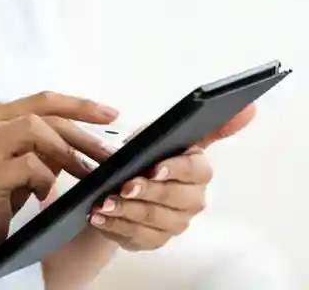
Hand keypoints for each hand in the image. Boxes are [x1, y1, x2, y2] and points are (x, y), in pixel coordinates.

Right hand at [0, 91, 121, 253]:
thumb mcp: (29, 167)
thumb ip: (49, 149)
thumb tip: (90, 143)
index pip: (44, 100)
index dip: (79, 105)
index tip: (111, 115)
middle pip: (44, 114)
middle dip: (82, 134)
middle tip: (107, 155)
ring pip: (34, 129)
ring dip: (66, 151)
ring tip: (85, 173)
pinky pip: (29, 165)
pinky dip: (46, 179)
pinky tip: (46, 195)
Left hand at [88, 104, 256, 250]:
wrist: (123, 187)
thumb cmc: (147, 157)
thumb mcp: (164, 134)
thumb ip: (201, 123)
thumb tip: (248, 108)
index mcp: (198, 170)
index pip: (195, 170)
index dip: (175, 170)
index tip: (154, 168)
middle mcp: (191, 199)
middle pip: (174, 198)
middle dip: (147, 191)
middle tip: (124, 186)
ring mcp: (174, 222)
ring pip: (153, 218)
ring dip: (127, 210)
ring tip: (103, 202)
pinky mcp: (154, 239)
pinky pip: (137, 236)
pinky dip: (115, 225)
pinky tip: (99, 217)